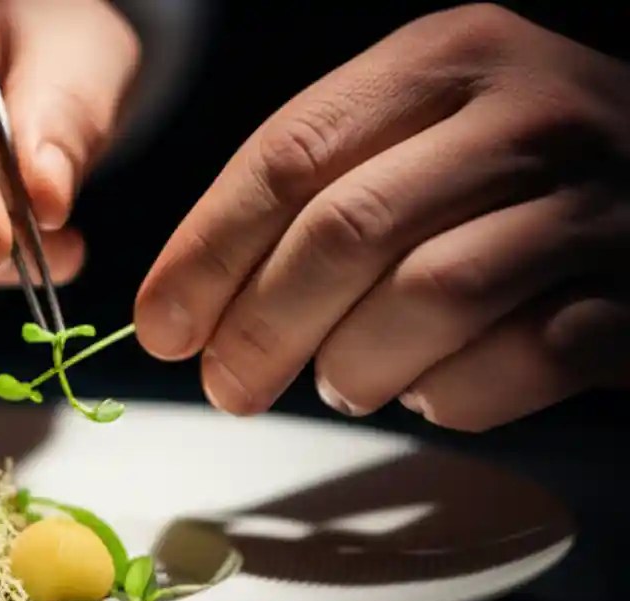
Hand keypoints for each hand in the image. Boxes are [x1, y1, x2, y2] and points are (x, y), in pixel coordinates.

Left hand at [134, 4, 629, 431]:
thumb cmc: (513, 175)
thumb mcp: (421, 133)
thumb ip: (321, 188)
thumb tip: (190, 304)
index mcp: (449, 57)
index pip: (289, 155)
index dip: (208, 252)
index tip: (162, 326)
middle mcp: (527, 115)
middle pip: (346, 232)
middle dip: (260, 327)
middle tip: (226, 384)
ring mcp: (596, 201)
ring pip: (428, 297)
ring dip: (356, 364)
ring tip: (341, 381)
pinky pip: (523, 359)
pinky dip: (453, 395)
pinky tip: (431, 388)